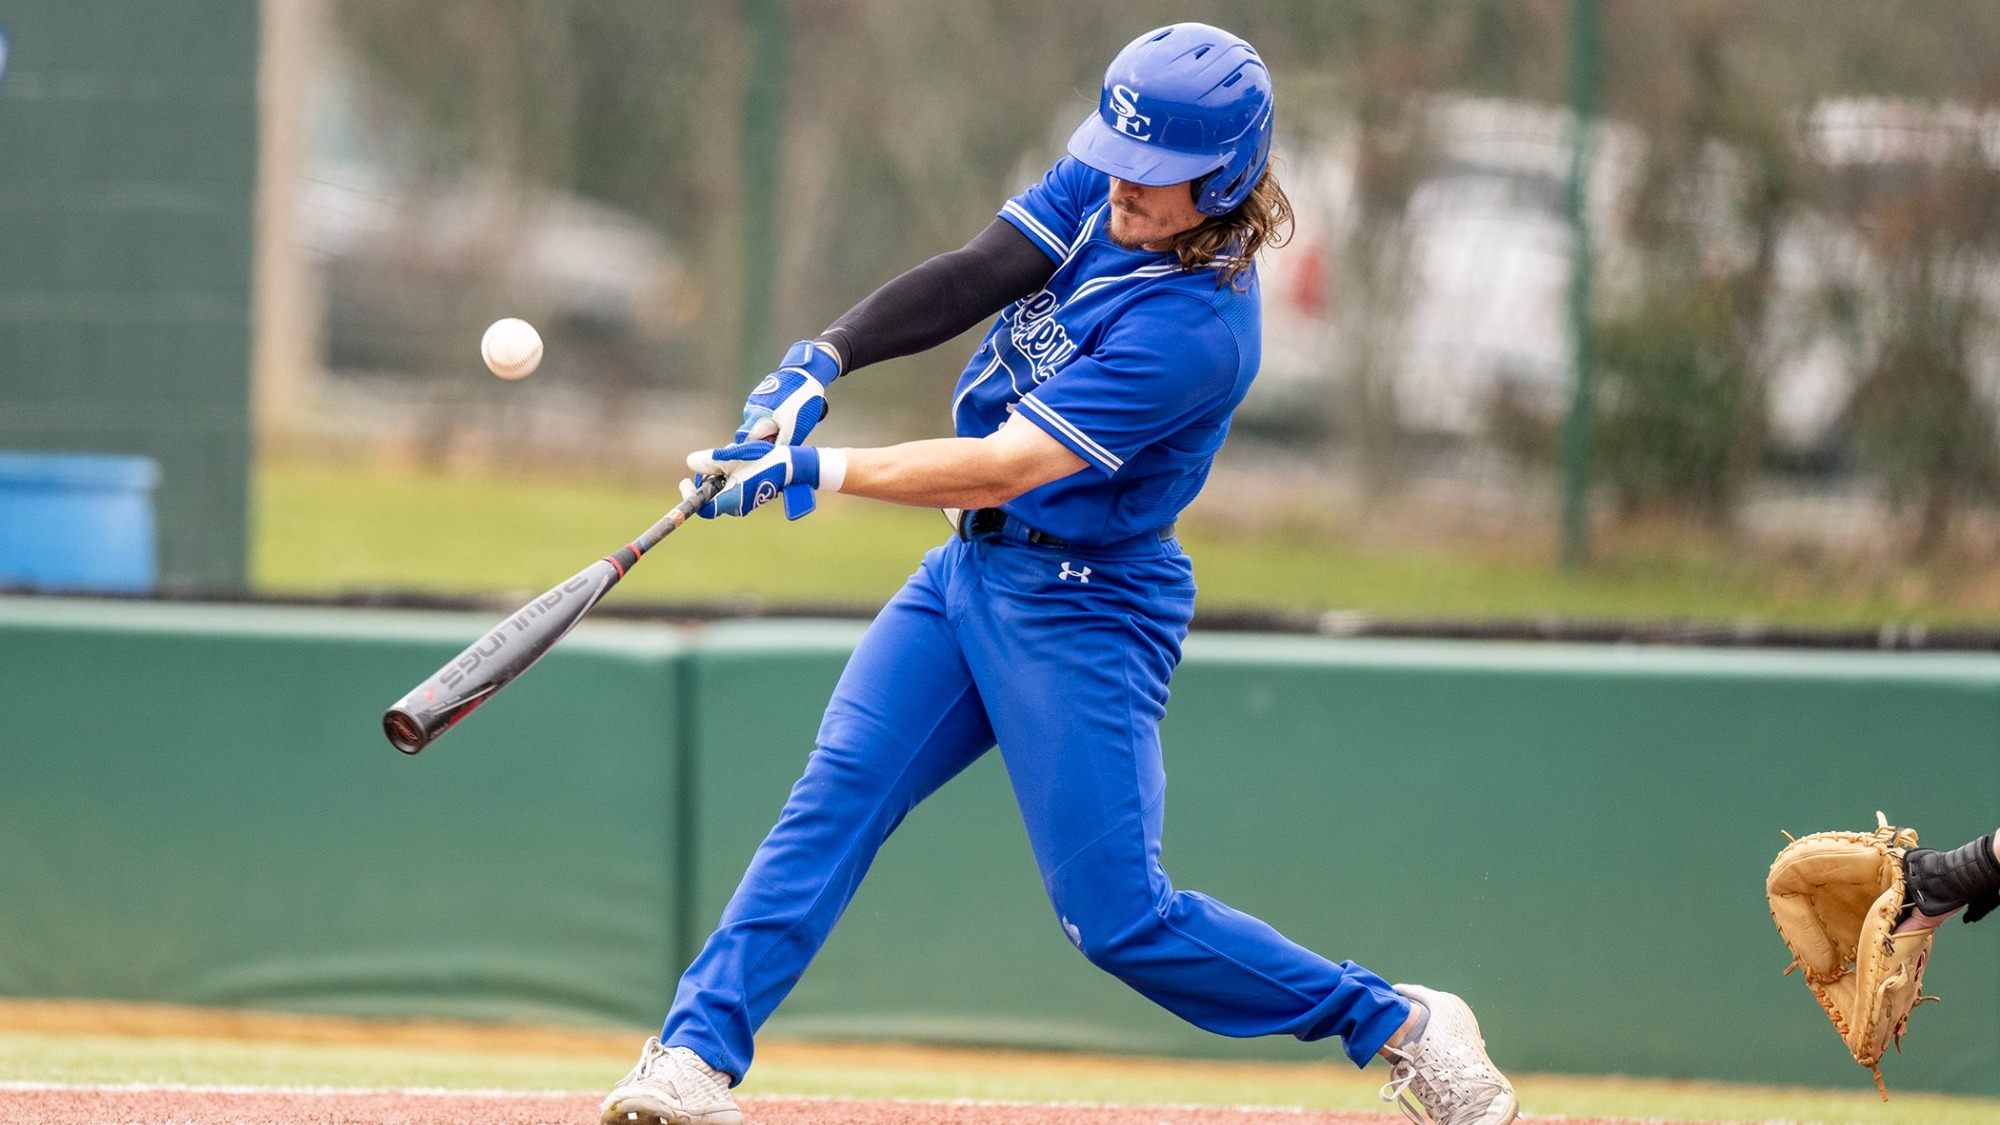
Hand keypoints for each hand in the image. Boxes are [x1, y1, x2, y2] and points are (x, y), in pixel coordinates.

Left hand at [681, 442, 824, 519]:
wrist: (791, 466)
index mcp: (732, 499)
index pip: (704, 508)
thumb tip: (691, 463)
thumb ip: (711, 461)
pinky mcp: (750, 495)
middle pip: (710, 495)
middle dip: (707, 476)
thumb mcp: (734, 456)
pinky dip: (729, 472)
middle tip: (712, 460)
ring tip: (731, 453)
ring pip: (721, 488)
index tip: (686, 481)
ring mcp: (744, 501)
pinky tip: (740, 458)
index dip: (690, 496)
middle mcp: (737, 505)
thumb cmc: (764, 461)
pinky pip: (731, 486)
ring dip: (720, 471)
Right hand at [737, 340, 837, 444]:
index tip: (765, 454)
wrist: (806, 373)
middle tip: (779, 440)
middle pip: (752, 432)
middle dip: (763, 439)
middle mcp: (751, 409)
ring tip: (786, 424)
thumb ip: (781, 444)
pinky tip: (785, 412)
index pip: (745, 442)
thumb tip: (773, 456)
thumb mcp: (794, 428)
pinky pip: (763, 410)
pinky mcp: (761, 393)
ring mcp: (755, 399)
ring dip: (768, 426)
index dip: (754, 450)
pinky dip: (771, 415)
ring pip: (758, 421)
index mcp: (756, 418)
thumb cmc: (800, 402)